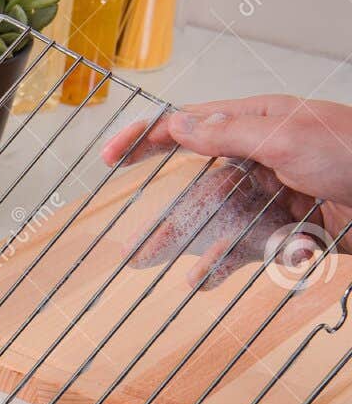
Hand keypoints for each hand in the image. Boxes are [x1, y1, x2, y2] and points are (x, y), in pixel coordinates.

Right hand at [100, 96, 351, 289]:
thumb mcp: (288, 136)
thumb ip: (228, 133)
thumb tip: (179, 124)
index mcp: (256, 123)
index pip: (187, 127)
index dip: (145, 141)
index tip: (110, 159)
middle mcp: (261, 158)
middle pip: (199, 191)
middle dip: (170, 224)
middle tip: (137, 255)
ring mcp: (276, 194)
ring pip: (223, 226)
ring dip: (201, 253)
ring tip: (182, 280)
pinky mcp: (292, 227)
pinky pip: (253, 247)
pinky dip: (238, 263)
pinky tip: (218, 277)